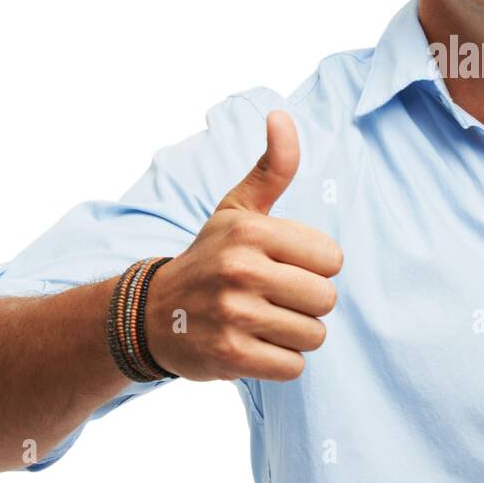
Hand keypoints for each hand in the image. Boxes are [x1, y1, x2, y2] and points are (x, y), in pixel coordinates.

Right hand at [143, 109, 342, 381]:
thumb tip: (282, 115)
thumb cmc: (210, 257)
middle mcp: (241, 269)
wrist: (151, 314)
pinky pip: (292, 367)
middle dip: (308, 304)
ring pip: (314, 335)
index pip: (332, 259)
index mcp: (251, 231)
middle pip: (326, 299)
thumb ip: (272, 167)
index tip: (285, 267)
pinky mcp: (229, 355)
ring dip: (296, 335)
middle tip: (274, 299)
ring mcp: (233, 314)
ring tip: (264, 322)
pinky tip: (255, 346)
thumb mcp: (237, 208)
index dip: (315, 267)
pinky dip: (280, 362)